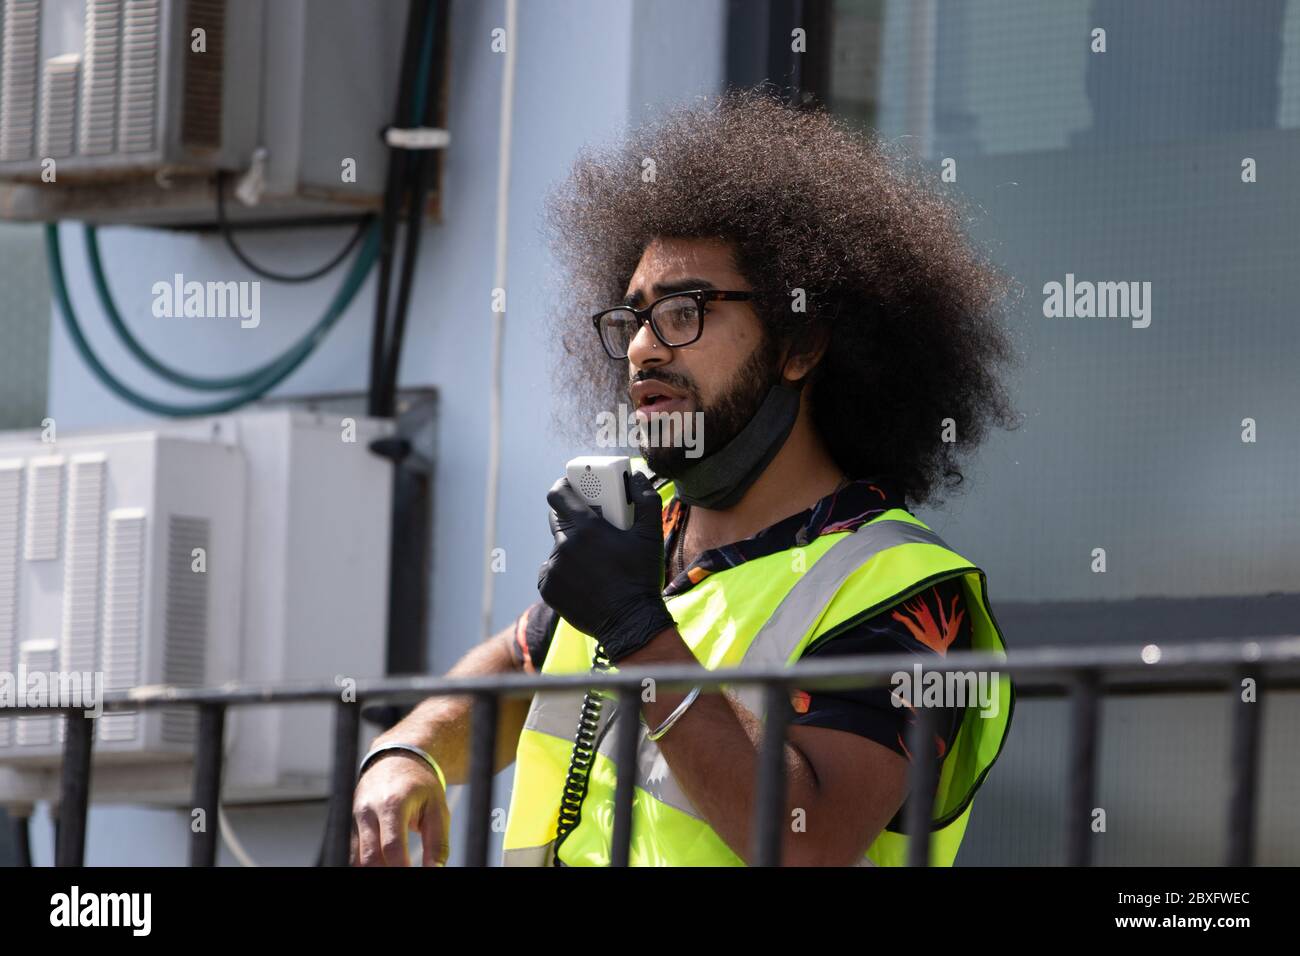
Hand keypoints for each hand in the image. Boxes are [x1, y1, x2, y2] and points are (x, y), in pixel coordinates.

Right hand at [350, 750, 449, 866]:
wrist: (396, 759)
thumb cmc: (420, 785)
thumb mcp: (437, 808)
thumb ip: (437, 842)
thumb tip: (435, 870)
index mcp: (392, 803)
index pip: (392, 846)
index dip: (401, 868)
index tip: (415, 877)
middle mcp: (368, 810)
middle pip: (369, 857)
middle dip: (386, 873)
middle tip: (404, 877)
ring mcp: (355, 818)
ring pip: (357, 859)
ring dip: (375, 870)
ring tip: (395, 868)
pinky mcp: (350, 826)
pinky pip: (354, 853)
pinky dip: (367, 865)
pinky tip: (382, 866)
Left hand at [537, 471, 675, 661]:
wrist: (630, 624)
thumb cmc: (641, 578)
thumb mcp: (651, 536)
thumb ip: (645, 500)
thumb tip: (636, 476)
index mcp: (587, 528)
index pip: (559, 494)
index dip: (564, 486)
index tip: (571, 487)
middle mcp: (565, 545)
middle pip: (557, 518)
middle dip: (572, 517)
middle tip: (591, 527)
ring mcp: (554, 568)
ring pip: (558, 547)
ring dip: (571, 548)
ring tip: (595, 562)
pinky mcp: (547, 587)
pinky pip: (551, 570)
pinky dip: (564, 571)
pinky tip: (585, 580)